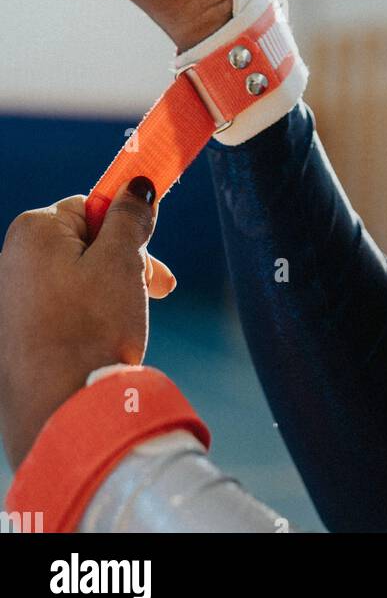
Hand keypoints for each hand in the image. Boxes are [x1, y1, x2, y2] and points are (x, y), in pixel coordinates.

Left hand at [0, 180, 174, 470]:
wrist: (60, 412)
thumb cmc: (91, 329)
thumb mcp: (122, 260)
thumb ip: (130, 216)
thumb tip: (135, 185)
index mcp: (33, 233)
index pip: (89, 206)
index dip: (126, 227)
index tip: (150, 250)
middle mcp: (10, 262)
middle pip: (81, 243)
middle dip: (124, 263)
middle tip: (160, 288)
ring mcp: (8, 303)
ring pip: (74, 280)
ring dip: (110, 292)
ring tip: (128, 323)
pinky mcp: (14, 338)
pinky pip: (58, 311)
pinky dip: (87, 319)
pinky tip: (103, 342)